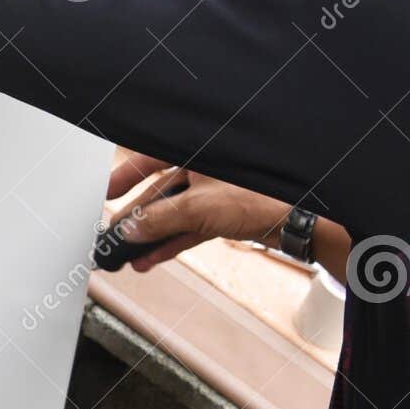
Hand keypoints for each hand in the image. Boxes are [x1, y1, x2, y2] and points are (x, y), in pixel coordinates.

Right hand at [102, 150, 295, 272]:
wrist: (303, 218)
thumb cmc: (263, 194)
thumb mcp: (198, 206)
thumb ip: (158, 219)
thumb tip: (130, 230)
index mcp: (198, 151)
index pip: (150, 158)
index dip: (125, 176)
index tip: (106, 194)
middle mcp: (206, 167)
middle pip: (160, 191)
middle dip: (136, 218)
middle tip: (115, 236)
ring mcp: (216, 191)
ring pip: (174, 213)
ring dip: (151, 236)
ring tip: (130, 255)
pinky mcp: (225, 213)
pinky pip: (189, 227)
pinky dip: (172, 242)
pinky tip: (152, 258)